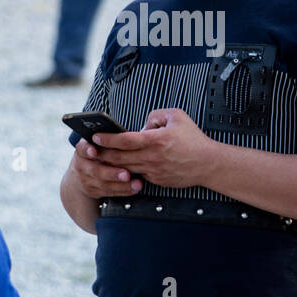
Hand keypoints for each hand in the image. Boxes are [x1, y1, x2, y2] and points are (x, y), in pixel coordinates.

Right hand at [70, 137, 142, 198]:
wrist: (81, 175)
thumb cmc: (96, 153)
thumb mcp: (95, 144)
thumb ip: (108, 138)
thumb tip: (128, 130)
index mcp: (82, 150)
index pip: (83, 149)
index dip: (88, 150)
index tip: (94, 151)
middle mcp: (82, 166)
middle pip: (96, 170)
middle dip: (112, 173)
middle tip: (127, 174)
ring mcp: (86, 180)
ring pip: (105, 184)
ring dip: (122, 185)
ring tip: (137, 184)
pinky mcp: (94, 191)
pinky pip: (110, 192)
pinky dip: (124, 191)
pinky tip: (135, 188)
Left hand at [91, 108, 215, 189]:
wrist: (208, 164)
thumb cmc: (193, 138)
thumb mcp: (177, 116)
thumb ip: (156, 116)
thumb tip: (143, 125)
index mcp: (156, 140)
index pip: (125, 140)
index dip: (108, 138)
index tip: (95, 136)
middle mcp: (152, 157)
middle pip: (120, 157)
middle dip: (103, 153)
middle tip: (89, 150)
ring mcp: (154, 171)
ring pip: (126, 168)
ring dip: (111, 164)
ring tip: (99, 158)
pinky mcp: (157, 180)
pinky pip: (138, 174)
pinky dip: (127, 171)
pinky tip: (118, 167)